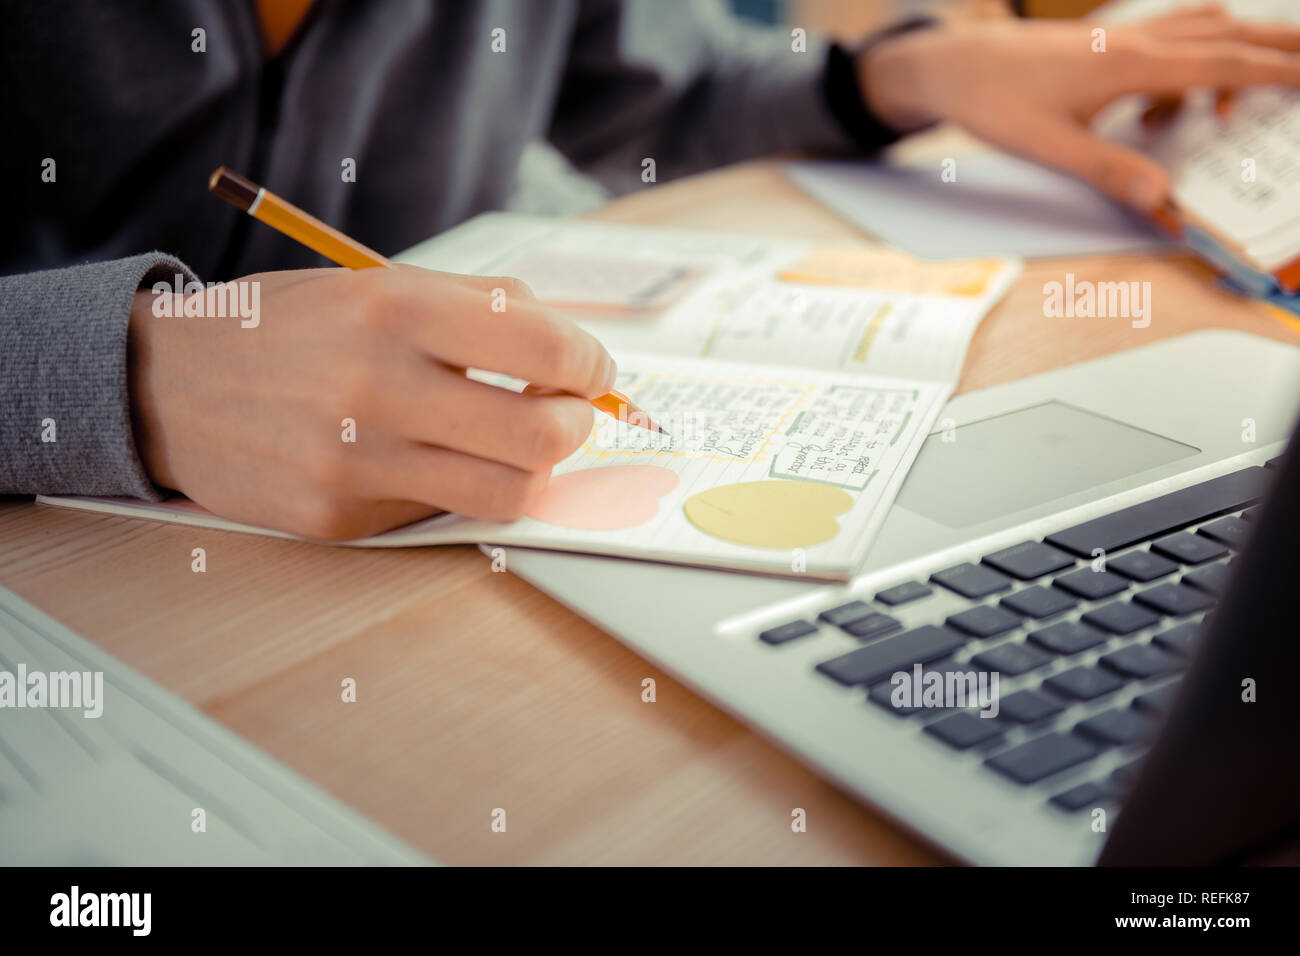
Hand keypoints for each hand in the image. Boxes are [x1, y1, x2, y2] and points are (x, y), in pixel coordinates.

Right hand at [127, 266, 615, 539]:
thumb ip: (474, 305)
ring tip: (520, 441)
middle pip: (541, 435)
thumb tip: (564, 339)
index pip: (544, 350)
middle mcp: (377, 387)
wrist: (164, 386)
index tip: (590, 368)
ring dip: (536, 469)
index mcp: (392, 309)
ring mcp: (355, 462)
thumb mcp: (372, 284)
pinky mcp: (339, 517)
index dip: (590, 365)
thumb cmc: (285, 328)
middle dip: (578, 425)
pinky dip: (461, 486)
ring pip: (507, 492)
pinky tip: (440, 459)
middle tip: (568, 412)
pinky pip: (440, 511)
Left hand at [858, 4, 1299, 211]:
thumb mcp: (1051, 148)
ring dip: (1240, 50)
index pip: (1227, 64)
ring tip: (1249, 96)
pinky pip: (1174, 38)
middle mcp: (1137, 40)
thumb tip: (1162, 201)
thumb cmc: (994, 99)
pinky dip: (1197, 57)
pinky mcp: (1109, 43)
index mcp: (1132, 64)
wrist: (953, 65)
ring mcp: (1124, 36)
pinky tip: (1174, 103)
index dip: (1281, 73)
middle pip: (1232, 33)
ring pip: (1207, 27)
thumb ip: (1111, 172)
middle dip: (1281, 47)